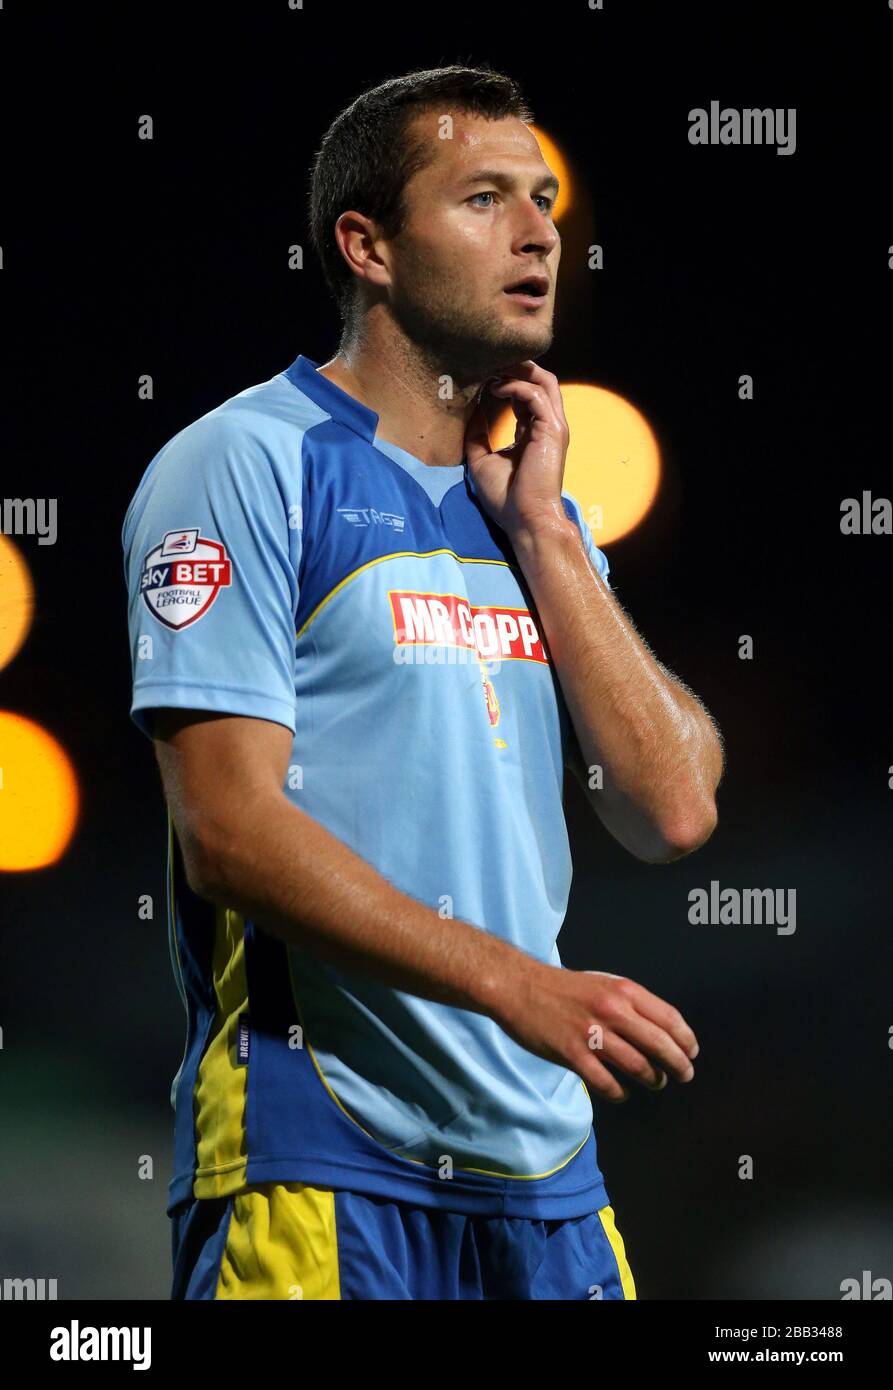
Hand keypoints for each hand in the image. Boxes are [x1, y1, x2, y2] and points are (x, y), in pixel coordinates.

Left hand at [464, 360, 570, 538]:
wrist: (524, 519)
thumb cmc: (506, 498)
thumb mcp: (482, 461)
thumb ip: (477, 436)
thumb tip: (469, 414)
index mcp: (533, 432)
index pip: (525, 395)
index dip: (505, 380)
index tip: (482, 376)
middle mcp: (546, 426)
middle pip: (540, 380)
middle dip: (516, 366)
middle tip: (489, 361)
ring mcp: (553, 426)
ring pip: (544, 381)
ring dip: (517, 370)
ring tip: (493, 369)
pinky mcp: (552, 430)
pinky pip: (536, 395)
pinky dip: (515, 386)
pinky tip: (495, 388)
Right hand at [493, 961, 698, 1102]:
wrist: (519, 987)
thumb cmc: (563, 988)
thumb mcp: (603, 983)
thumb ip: (630, 1002)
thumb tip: (661, 1029)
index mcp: (623, 991)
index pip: (669, 1018)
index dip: (686, 1040)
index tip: (692, 1052)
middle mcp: (613, 1010)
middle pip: (660, 1045)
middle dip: (679, 1065)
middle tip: (684, 1075)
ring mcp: (592, 1034)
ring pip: (638, 1067)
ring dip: (653, 1080)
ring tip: (656, 1082)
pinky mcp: (572, 1055)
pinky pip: (607, 1083)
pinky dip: (620, 1093)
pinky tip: (622, 1093)